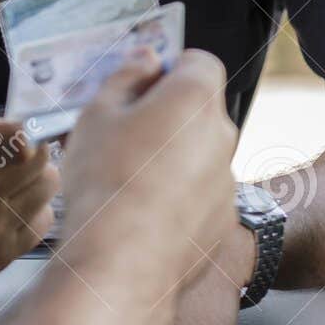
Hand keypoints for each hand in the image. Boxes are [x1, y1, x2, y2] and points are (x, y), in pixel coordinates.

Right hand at [0, 40, 58, 272]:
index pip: (9, 142)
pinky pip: (43, 219)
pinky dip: (29, 207)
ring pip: (47, 186)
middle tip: (7, 145)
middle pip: (37, 160)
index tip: (16, 123)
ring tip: (2, 172)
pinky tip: (1, 201)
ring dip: (33, 175)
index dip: (21, 126)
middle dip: (29, 144)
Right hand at [56, 47, 238, 297]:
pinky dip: (178, 198)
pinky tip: (140, 215)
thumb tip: (146, 61)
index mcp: (194, 98)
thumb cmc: (105, 182)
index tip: (139, 85)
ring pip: (198, 155)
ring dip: (172, 159)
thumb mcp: (97, 115)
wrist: (120, 263)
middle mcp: (222, 135)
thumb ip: (126, 77)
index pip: (198, 61)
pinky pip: (200, 195)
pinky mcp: (223, 221)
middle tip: (121, 135)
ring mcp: (227, 181)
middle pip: (198, 111)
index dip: (168, 68)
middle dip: (166, 116)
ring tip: (125, 183)